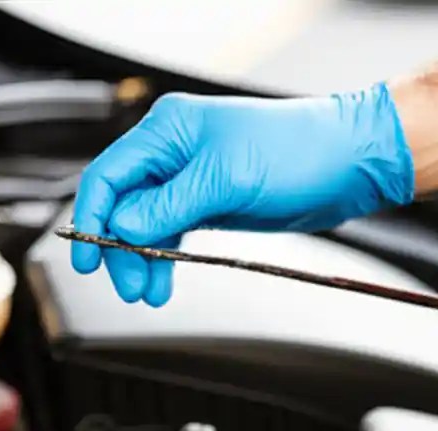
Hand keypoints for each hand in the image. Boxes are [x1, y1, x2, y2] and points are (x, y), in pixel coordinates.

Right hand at [71, 84, 414, 305]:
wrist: (350, 162)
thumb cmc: (298, 152)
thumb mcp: (226, 180)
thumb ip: (169, 206)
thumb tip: (123, 228)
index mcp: (168, 131)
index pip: (109, 176)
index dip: (92, 218)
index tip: (87, 259)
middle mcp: (174, 151)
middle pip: (124, 204)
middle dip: (119, 248)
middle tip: (127, 286)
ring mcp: (193, 177)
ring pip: (147, 223)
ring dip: (142, 258)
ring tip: (146, 293)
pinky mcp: (213, 200)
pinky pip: (173, 230)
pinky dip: (165, 256)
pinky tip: (163, 281)